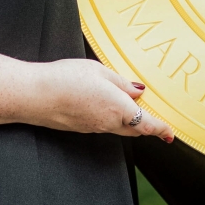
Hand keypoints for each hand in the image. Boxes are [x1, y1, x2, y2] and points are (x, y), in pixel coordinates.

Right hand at [26, 59, 174, 140]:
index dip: (161, 130)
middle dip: (147, 125)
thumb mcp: (99, 71)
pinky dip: (110, 119)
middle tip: (155, 118)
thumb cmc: (65, 79)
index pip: (147, 124)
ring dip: (128, 121)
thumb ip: (121, 83)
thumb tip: (137, 92)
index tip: (170, 133)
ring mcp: (94, 128)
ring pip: (119, 128)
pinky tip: (102, 104)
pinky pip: (103, 126)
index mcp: (119, 108)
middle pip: (135, 130)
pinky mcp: (81, 128)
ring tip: (127, 105)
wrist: (34, 95)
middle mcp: (109, 123)